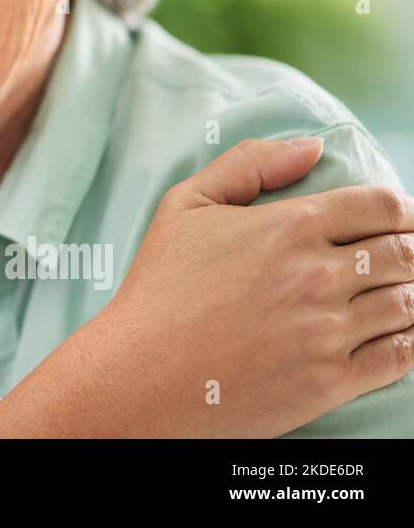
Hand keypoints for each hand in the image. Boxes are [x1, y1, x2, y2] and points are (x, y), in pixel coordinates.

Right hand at [0, 137, 413, 436]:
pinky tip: (393, 335)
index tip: (395, 220)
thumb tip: (311, 148)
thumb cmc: (159, 287)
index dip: (398, 210)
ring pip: (407, 303)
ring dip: (406, 295)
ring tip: (392, 295)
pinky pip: (400, 356)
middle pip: (403, 253)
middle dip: (407, 251)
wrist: (142, 373)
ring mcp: (328, 331)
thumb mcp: (186, 205)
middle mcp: (318, 275)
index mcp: (289, 225)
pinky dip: (407, 341)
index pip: (381, 206)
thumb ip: (249, 164)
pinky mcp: (330, 381)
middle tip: (396, 258)